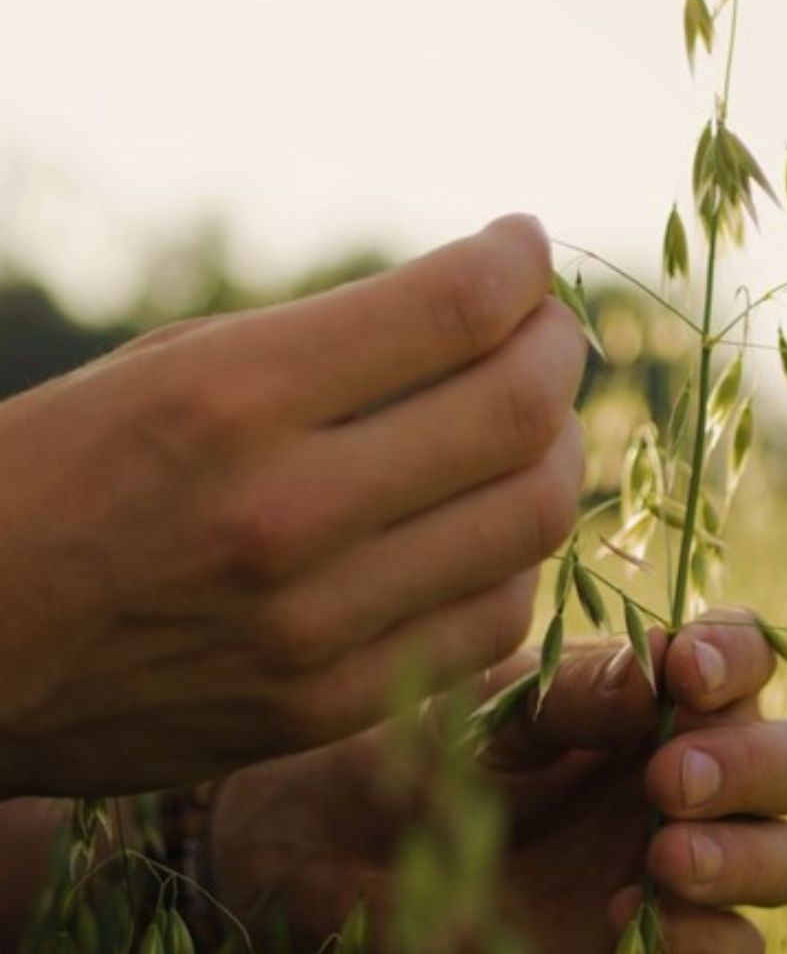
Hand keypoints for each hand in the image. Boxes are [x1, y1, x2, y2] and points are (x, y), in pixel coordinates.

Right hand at [0, 215, 585, 796]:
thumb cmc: (59, 472)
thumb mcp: (174, 366)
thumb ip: (332, 340)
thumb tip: (483, 306)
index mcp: (232, 399)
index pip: (454, 309)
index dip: (518, 263)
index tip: (522, 245)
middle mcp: (284, 513)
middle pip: (518, 412)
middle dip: (558, 347)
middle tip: (545, 329)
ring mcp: (313, 627)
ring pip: (531, 517)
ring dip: (560, 445)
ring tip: (534, 418)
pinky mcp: (326, 708)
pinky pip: (495, 619)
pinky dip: (514, 550)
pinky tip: (485, 514)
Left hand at [212, 611, 786, 953]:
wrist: (321, 857)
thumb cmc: (404, 754)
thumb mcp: (482, 710)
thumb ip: (573, 693)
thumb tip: (662, 674)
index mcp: (649, 696)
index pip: (742, 659)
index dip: (739, 657)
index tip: (686, 670)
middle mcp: (678, 774)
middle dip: (755, 764)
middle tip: (669, 781)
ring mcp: (673, 866)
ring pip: (785, 856)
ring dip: (746, 853)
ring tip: (663, 857)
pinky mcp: (649, 950)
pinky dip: (709, 938)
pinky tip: (635, 917)